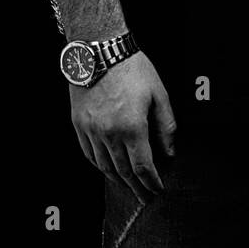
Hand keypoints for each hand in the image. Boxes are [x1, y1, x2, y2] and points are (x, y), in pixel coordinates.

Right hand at [69, 51, 177, 203]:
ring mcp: (91, 131)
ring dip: (118, 180)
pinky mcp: (79, 125)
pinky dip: (99, 166)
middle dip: (137, 187)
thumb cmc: (133, 68)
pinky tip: (107, 169)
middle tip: (146, 198)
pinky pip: (88, 154)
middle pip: (124, 171)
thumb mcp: (158, 94)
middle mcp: (110, 134)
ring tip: (129, 187)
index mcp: (132, 127)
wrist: (100, 49)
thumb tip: (170, 152)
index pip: (143, 167)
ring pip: (105, 166)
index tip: (158, 191)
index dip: (152, 183)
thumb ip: (166, 126)